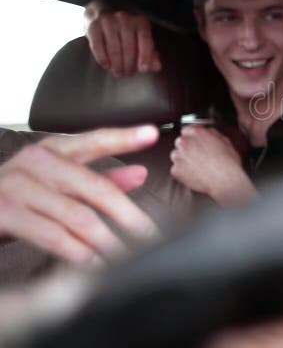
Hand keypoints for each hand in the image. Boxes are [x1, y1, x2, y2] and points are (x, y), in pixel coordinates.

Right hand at [0, 126, 160, 264]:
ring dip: (106, 241)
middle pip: (95, 186)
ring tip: (126, 257)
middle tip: (151, 236)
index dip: (123, 137)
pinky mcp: (2, 212)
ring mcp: (16, 185)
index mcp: (52, 150)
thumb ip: (98, 178)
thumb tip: (140, 174)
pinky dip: (76, 251)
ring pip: (77, 215)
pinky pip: (50, 234)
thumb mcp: (57, 184)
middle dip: (128, 214)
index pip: (94, 140)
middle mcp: (35, 162)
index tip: (152, 134)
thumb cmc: (19, 198)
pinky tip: (92, 263)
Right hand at [85, 0, 161, 76]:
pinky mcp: (93, 25)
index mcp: (140, 21)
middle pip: (129, 46)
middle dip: (129, 63)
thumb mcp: (140, 35)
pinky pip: (98, 46)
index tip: (143, 70)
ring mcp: (108, 20)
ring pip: (114, 48)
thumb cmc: (126, 28)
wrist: (102, 8)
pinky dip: (103, 58)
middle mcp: (125, 18)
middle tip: (128, 73)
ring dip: (116, 64)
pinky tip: (106, 65)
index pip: (145, 40)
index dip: (145, 56)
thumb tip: (157, 67)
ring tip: (118, 72)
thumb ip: (150, 51)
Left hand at [170, 126, 255, 206]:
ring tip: (196, 166)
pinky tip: (193, 173)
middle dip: (187, 148)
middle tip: (197, 155)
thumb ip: (212, 134)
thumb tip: (208, 133)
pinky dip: (182, 172)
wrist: (224, 179)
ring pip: (176, 155)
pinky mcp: (176, 170)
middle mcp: (185, 142)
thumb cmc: (227, 162)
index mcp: (197, 132)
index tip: (195, 142)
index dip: (192, 137)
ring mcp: (179, 156)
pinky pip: (176, 169)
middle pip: (180, 142)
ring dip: (183, 159)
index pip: (187, 130)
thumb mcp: (224, 141)